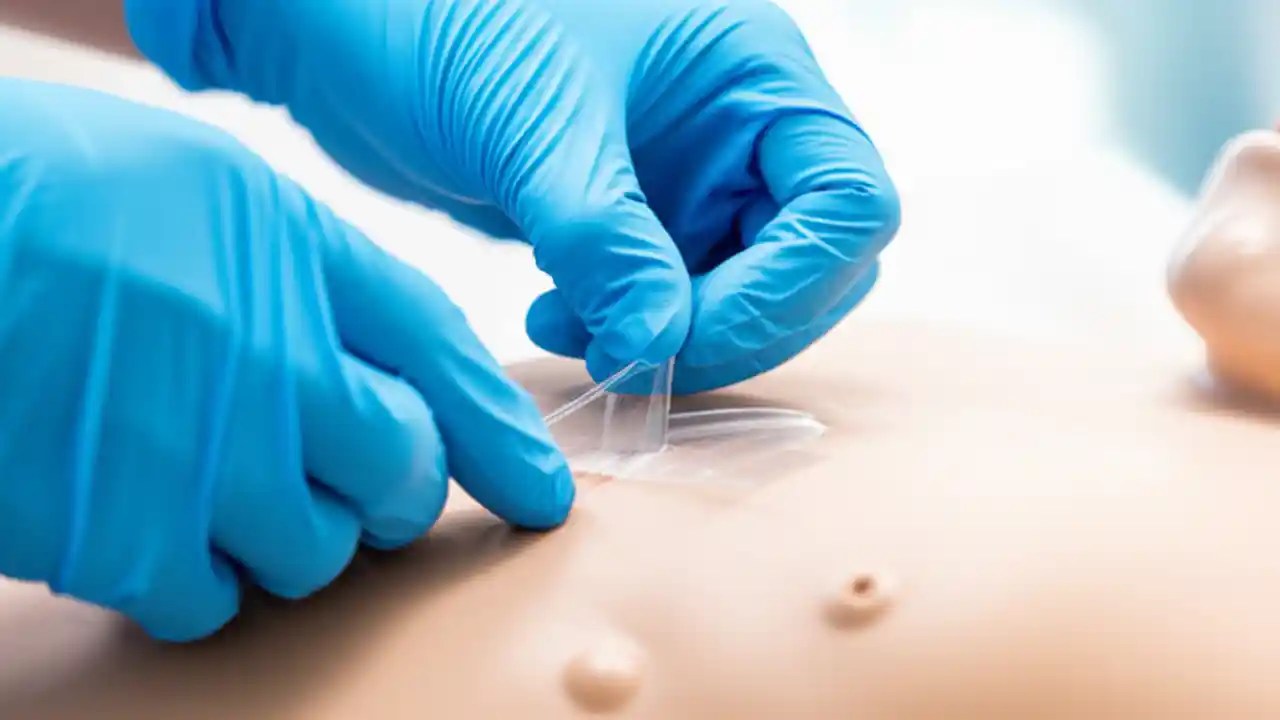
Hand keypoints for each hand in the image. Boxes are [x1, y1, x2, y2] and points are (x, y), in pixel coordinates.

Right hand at [0, 79, 571, 640]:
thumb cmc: (69, 196)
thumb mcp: (226, 195)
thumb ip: (329, 279)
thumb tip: (397, 362)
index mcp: (306, 277)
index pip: (446, 373)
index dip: (504, 443)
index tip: (541, 493)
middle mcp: (276, 382)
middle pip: (398, 482)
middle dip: (387, 485)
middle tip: (345, 468)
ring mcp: (204, 472)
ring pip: (313, 555)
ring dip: (289, 530)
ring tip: (224, 477)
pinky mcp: (123, 546)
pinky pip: (208, 599)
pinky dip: (197, 572)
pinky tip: (157, 516)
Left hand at [126, 0, 899, 392]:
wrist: (342, 27)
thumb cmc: (437, 18)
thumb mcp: (534, 126)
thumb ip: (606, 241)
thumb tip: (659, 348)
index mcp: (752, 71)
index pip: (846, 200)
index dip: (789, 286)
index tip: (686, 335)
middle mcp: (737, 124)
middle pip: (810, 261)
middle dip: (733, 325)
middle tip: (637, 357)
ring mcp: (686, 174)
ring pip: (741, 292)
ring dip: (673, 335)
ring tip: (575, 334)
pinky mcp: (632, 213)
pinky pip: (669, 296)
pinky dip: (628, 327)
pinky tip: (555, 320)